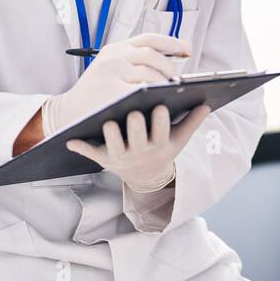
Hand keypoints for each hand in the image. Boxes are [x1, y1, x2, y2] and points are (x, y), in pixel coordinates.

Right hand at [42, 33, 190, 135]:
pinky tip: (158, 99)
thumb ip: (132, 63)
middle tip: (178, 80)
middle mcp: (112, 57)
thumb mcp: (109, 69)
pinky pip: (138, 90)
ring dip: (163, 81)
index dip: (171, 42)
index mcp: (114, 49)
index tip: (187, 49)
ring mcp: (110, 73)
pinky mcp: (109, 91)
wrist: (67, 113)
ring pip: (148, 72)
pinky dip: (151, 93)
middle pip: (151, 55)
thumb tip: (171, 64)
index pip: (148, 39)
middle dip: (169, 67)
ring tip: (172, 90)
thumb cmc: (94, 94)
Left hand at [66, 104, 211, 192]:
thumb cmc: (162, 149)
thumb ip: (192, 121)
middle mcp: (139, 151)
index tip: (160, 105)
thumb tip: (209, 104)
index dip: (160, 120)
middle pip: (136, 137)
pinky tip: (70, 140)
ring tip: (108, 120)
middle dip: (135, 125)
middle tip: (133, 110)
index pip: (161, 130)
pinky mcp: (103, 159)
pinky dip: (80, 147)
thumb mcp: (179, 139)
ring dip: (110, 134)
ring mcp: (120, 156)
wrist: (145, 177)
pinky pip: (89, 154)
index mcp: (158, 144)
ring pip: (113, 144)